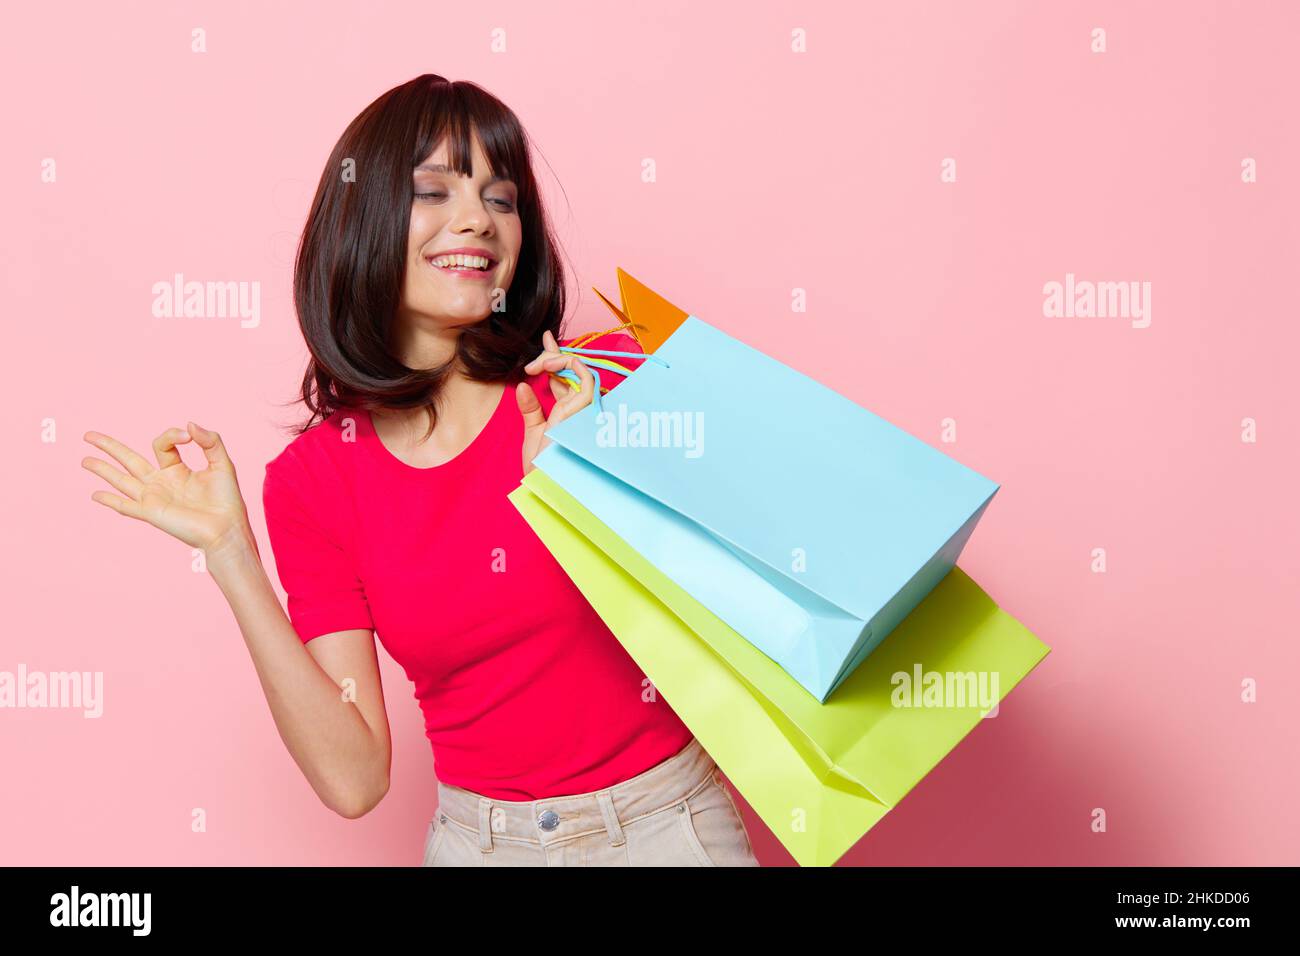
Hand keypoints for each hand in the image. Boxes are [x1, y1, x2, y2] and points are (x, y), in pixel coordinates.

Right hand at [82, 422, 256, 560]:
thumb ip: (209, 440)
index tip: (188, 436)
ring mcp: (153, 498)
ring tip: (84, 460)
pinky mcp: (151, 513)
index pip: (161, 445)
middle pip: (129, 459)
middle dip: (109, 447)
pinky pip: (126, 506)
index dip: (171, 435)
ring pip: (121, 480)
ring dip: (102, 470)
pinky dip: (110, 501)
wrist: (226, 528)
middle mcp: (161, 482)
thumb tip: (189, 424)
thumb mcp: (222, 463)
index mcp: (177, 470)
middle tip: (89, 435)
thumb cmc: (227, 499)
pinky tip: (95, 495)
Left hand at [515, 329, 595, 475]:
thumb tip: (524, 385)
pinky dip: (570, 365)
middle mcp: (578, 409)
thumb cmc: (540, 465)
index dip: (556, 357)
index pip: (565, 378)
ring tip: (539, 363)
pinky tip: (548, 366)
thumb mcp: (532, 432)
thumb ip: (531, 408)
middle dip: (555, 354)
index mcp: (566, 413)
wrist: (542, 481)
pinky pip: (586, 378)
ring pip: (581, 370)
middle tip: (537, 353)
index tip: (545, 338)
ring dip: (560, 359)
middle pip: (573, 371)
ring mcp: (583, 409)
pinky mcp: (584, 410)